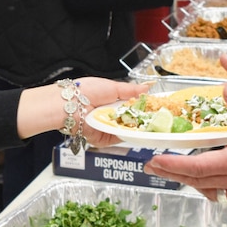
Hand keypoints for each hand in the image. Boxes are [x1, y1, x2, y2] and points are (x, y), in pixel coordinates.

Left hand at [16, 78, 147, 143]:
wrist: (68, 105)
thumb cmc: (85, 92)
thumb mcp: (112, 87)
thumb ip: (131, 90)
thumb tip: (148, 87)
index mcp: (113, 101)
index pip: (134, 107)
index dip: (145, 108)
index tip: (158, 108)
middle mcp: (110, 116)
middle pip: (133, 121)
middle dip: (144, 120)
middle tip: (157, 118)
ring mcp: (107, 128)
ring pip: (127, 131)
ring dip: (135, 127)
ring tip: (146, 122)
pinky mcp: (102, 139)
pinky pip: (117, 139)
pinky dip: (123, 135)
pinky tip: (129, 129)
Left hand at [145, 84, 226, 215]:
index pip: (196, 166)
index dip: (173, 165)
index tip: (155, 161)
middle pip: (199, 181)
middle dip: (175, 174)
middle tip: (157, 168)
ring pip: (215, 191)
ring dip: (197, 183)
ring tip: (186, 174)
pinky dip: (221, 190)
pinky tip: (224, 184)